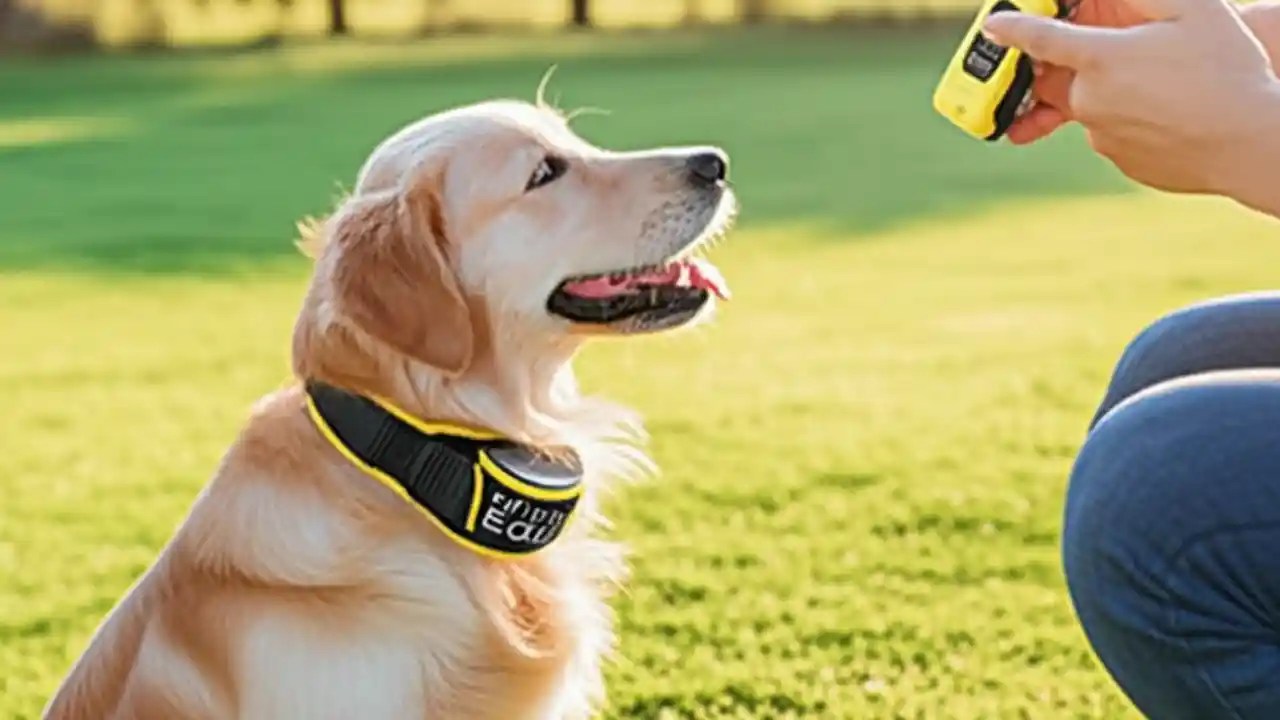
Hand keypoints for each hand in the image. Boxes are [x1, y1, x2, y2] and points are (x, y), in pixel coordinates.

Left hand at [984, 0, 1279, 208]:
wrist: (1252, 143)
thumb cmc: (1229, 70)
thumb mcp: (1193, 11)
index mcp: (1102, 60)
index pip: (1042, 40)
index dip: (1014, 29)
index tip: (993, 25)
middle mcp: (1091, 101)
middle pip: (1069, 77)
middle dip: (1088, 64)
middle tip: (1136, 57)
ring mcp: (1103, 136)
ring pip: (1097, 105)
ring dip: (1122, 93)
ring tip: (1176, 88)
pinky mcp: (1120, 161)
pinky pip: (1119, 132)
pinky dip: (1139, 121)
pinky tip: (1178, 114)